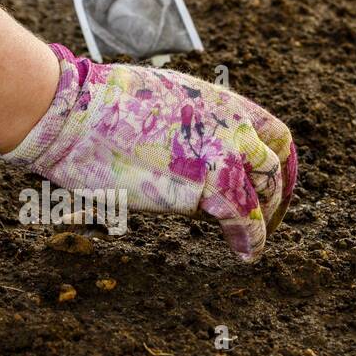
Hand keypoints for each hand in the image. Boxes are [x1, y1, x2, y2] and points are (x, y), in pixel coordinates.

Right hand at [4, 45, 297, 260]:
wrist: (77, 114)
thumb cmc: (98, 108)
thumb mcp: (159, 101)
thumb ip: (186, 124)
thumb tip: (182, 147)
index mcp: (220, 102)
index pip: (274, 135)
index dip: (278, 164)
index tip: (269, 184)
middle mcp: (231, 125)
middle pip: (273, 168)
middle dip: (274, 197)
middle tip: (265, 218)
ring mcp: (225, 154)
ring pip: (264, 195)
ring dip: (263, 222)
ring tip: (254, 242)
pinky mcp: (211, 186)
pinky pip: (246, 220)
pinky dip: (251, 241)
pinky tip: (246, 254)